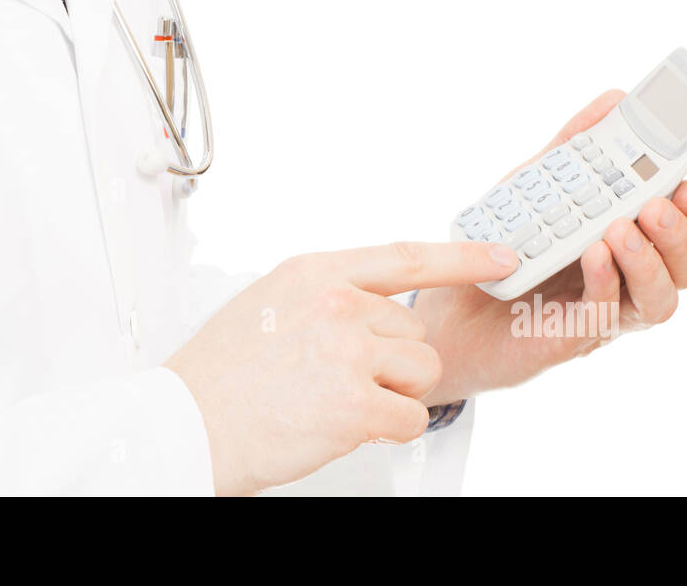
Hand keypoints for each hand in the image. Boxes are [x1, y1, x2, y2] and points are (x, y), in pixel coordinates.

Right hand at [165, 241, 517, 495]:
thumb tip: (371, 306)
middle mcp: (336, 304)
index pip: (407, 256)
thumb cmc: (220, 374)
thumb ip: (326, 294)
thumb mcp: (269, 303)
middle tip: (338, 377)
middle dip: (393, 360)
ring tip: (336, 399)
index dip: (463, 257)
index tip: (501, 257)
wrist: (185, 425)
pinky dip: (387, 430)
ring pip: (422, 372)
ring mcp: (347, 351)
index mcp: (316, 272)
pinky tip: (340, 424)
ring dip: (394, 395)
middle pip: (416, 330)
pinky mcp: (355, 404)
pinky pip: (411, 417)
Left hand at [413, 90, 686, 405]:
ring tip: (620, 230)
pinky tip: (593, 257)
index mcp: (622, 242)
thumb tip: (614, 99)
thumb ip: (571, 148)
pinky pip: (602, 317)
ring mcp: (601, 312)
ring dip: (648, 263)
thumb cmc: (499, 249)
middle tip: (656, 205)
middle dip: (678, 235)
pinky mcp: (570, 337)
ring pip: (658, 300)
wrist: (447, 311)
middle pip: (682, 267)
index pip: (673, 226)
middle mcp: (622, 281)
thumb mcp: (532, 187)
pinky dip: (604, 284)